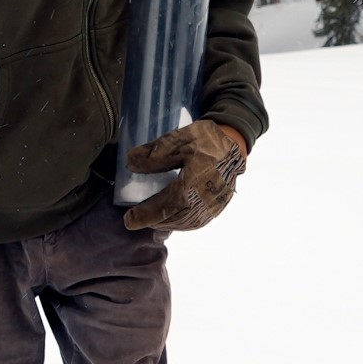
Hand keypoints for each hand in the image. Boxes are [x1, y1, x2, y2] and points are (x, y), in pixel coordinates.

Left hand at [122, 120, 247, 232]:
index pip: (167, 205)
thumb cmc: (206, 139)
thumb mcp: (178, 139)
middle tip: (135, 220)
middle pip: (177, 218)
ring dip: (168, 224)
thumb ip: (154, 153)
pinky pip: (199, 219)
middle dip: (154, 221)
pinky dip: (183, 223)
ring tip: (150, 221)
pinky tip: (172, 218)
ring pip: (189, 222)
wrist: (235, 142)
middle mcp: (207, 197)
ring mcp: (216, 203)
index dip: (147, 214)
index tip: (128, 220)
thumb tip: (130, 164)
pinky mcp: (219, 204)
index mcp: (196, 181)